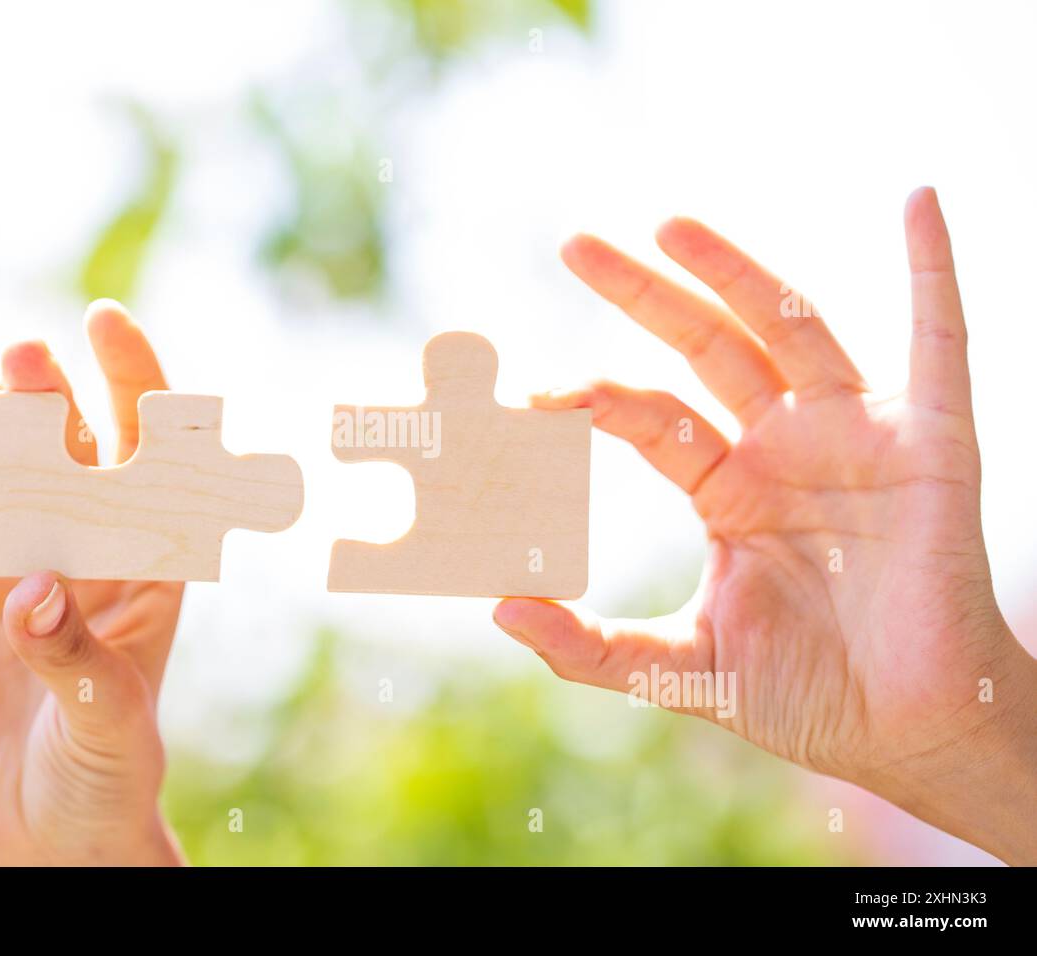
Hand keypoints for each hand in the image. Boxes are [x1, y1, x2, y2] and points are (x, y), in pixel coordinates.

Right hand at [0, 300, 185, 865]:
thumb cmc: (103, 770)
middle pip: (76, 450)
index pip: (156, 458)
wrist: (44, 819)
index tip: (109, 328)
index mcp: (152, 561)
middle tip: (29, 358)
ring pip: (9, 457)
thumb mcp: (105, 718)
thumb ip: (73, 655)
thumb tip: (33, 587)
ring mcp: (23, 547)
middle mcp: (91, 539)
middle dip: (56, 402)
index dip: (140, 386)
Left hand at [494, 188, 1036, 863]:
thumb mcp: (682, 670)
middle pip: (705, 346)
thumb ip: (590, 647)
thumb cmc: (805, 697)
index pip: (648, 417)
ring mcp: (856, 437)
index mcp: (730, 489)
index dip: (591, 400)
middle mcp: (786, 447)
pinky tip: (917, 205)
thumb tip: (496, 606)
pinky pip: (940, 341)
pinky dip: (933, 271)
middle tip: (574, 244)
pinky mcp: (932, 444)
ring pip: (790, 328)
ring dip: (736, 271)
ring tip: (668, 225)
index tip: (526, 397)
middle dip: (643, 294)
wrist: (908, 735)